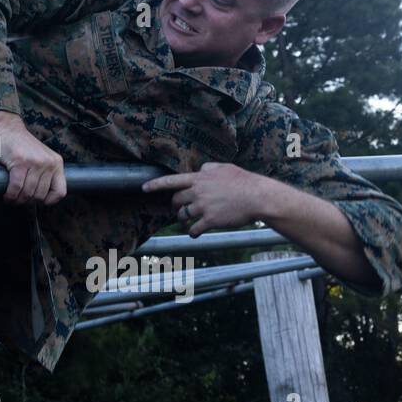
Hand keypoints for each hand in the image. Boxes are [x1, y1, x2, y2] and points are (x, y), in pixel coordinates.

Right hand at [0, 110, 66, 206]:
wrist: (7, 128)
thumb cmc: (21, 146)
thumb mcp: (41, 158)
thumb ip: (46, 173)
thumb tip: (41, 197)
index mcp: (57, 163)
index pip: (60, 192)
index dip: (48, 201)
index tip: (37, 201)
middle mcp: (49, 163)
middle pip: (40, 195)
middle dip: (28, 201)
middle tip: (19, 199)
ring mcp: (35, 162)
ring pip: (28, 193)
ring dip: (18, 200)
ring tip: (12, 198)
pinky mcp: (20, 162)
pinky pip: (16, 187)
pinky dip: (10, 195)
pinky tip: (7, 195)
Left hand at [140, 162, 265, 235]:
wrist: (257, 197)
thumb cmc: (244, 181)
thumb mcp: (225, 167)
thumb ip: (209, 168)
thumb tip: (200, 168)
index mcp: (199, 178)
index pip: (171, 181)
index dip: (155, 185)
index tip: (143, 188)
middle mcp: (198, 192)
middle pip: (177, 200)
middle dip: (175, 205)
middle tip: (177, 209)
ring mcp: (203, 206)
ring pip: (184, 215)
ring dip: (184, 219)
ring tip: (189, 221)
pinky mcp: (210, 220)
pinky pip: (194, 229)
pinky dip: (192, 232)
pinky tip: (195, 233)